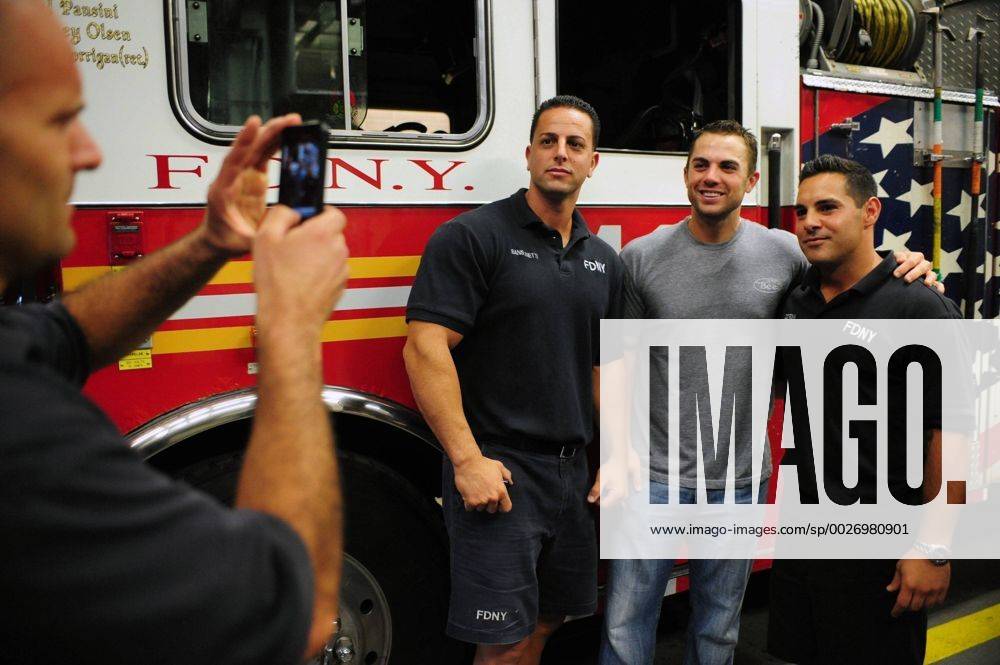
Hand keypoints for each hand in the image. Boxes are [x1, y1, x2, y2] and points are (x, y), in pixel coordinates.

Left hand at [203, 114, 302, 257]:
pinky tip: (288, 136)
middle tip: (289, 120)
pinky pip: (263, 156)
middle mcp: (231, 177)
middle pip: (250, 148)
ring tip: (293, 122)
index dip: (245, 141)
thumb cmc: (224, 240)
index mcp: (223, 189)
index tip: (255, 123)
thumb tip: (283, 229)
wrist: (216, 240)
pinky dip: (275, 145)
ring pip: (257, 148)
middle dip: (269, 131)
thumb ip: (261, 236)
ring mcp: (242, 175)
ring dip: (274, 134)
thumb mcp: (243, 242)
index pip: (234, 160)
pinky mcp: (251, 177)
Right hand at [253, 205, 349, 336]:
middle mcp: (338, 250)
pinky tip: (300, 281)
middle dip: (314, 235)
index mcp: (323, 233)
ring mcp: (342, 269)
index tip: (306, 217)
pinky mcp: (341, 286)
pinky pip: (331, 271)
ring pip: (331, 253)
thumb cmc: (278, 283)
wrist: (289, 320)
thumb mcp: (266, 237)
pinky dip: (319, 273)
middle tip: (292, 244)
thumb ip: (281, 213)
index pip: (333, 211)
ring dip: (316, 255)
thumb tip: (291, 210)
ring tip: (293, 267)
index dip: (318, 212)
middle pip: (331, 233)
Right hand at [453, 454, 512, 512]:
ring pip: (480, 508)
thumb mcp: (499, 466)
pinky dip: (468, 503)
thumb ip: (507, 474)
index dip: (502, 507)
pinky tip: (468, 494)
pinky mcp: (470, 501)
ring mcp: (481, 501)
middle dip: (488, 504)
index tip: (498, 504)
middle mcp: (493, 498)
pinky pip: (470, 508)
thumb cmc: (483, 463)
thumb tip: (510, 482)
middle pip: (492, 510)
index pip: (506, 508)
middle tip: (483, 495)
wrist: (467, 462)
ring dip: (478, 503)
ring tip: (475, 492)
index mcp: (501, 491)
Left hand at [588, 448, 640, 505]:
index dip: (596, 500)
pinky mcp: (624, 494)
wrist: (619, 461)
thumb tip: (590, 500)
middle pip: (608, 505)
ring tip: (604, 487)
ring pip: (611, 503)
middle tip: (599, 488)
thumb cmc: (611, 468)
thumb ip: (596, 490)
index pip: (604, 505)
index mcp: (618, 494)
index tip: (595, 492)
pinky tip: (607, 490)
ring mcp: (625, 496)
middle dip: (601, 499)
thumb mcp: (601, 479)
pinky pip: (615, 500)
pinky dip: (610, 498)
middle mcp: (623, 497)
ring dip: (605, 498)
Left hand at [886, 557, 949, 616]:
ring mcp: (933, 590)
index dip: (897, 611)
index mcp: (909, 585)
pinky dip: (933, 602)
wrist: (932, 550)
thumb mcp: (900, 566)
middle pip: (914, 607)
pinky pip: (938, 601)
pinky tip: (929, 598)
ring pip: (926, 606)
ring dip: (921, 605)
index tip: (894, 614)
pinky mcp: (943, 588)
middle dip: (908, 607)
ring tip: (918, 599)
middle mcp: (922, 590)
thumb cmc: (914, 556)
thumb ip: (896, 580)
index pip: (902, 603)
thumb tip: (890, 589)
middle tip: (906, 603)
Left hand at [893, 251, 943, 292]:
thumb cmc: (896, 264)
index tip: (896, 274)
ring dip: (930, 279)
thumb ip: (898, 257)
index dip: (905, 266)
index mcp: (915, 257)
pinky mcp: (931, 282)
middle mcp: (923, 264)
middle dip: (915, 273)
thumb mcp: (895, 258)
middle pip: (923, 266)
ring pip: (932, 274)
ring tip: (926, 284)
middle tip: (906, 279)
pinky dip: (939, 287)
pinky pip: (938, 284)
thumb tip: (901, 260)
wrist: (897, 271)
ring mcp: (928, 273)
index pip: (913, 260)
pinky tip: (938, 291)